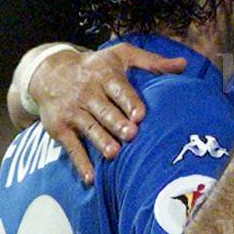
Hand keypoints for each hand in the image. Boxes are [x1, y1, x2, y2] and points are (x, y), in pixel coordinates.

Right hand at [31, 44, 186, 182]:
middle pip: (103, 110)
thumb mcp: (121, 55)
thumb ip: (152, 62)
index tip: (140, 115)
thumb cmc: (95, 66)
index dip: (129, 101)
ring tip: (114, 153)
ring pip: (89, 128)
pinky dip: (80, 163)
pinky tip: (91, 177)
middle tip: (131, 134)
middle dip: (116, 123)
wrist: (49, 72)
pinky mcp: (59, 128)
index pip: (118, 89)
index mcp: (104, 75)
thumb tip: (183, 64)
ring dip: (100, 141)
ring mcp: (72, 111)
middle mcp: (86, 93)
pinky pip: (71, 147)